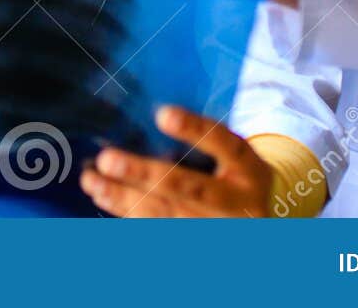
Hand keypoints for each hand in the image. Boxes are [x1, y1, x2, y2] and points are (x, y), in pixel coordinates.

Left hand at [80, 106, 272, 217]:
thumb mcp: (236, 158)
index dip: (195, 129)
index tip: (163, 114)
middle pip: (189, 187)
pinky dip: (128, 216)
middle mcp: (237, 204)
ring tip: (92, 181)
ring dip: (124, 198)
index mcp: (249, 170)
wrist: (265, 223)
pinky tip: (105, 199)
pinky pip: (159, 232)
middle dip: (143, 174)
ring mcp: (218, 230)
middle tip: (107, 160)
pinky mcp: (198, 244)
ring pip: (166, 215)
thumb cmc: (237, 178)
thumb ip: (204, 142)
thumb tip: (150, 115)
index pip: (225, 145)